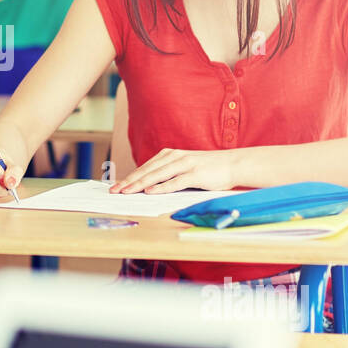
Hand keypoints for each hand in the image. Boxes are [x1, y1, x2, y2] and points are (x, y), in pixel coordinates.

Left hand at [110, 148, 237, 193]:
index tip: (116, 186)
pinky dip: (161, 187)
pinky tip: (150, 192)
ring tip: (126, 191)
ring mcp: (185, 165)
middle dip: (129, 181)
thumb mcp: (184, 167)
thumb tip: (149, 187)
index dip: (130, 177)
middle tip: (115, 191)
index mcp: (170, 155)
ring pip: (157, 175)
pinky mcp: (195, 174)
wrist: (233, 164)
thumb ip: (168, 174)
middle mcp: (175, 157)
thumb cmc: (208, 169)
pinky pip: (175, 182)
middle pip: (147, 171)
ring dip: (140, 184)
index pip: (145, 168)